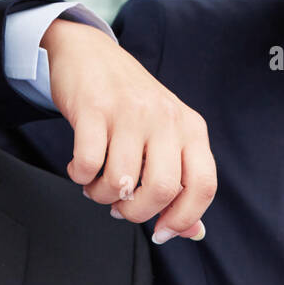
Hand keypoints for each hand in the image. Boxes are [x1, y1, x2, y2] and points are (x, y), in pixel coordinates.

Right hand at [41, 18, 213, 242]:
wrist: (89, 52)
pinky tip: (79, 168)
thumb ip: (181, 182)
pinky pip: (88, 162)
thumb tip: (193, 232)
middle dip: (136, 213)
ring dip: (101, 195)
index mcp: (190, 127)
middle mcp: (165, 117)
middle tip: (120, 208)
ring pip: (121, 181)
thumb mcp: (165, 135)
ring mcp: (130, 111)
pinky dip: (80, 176)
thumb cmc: (130, 101)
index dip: (184, 219)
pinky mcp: (93, 108)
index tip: (161, 232)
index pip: (203, 185)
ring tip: (96, 185)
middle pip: (162, 189)